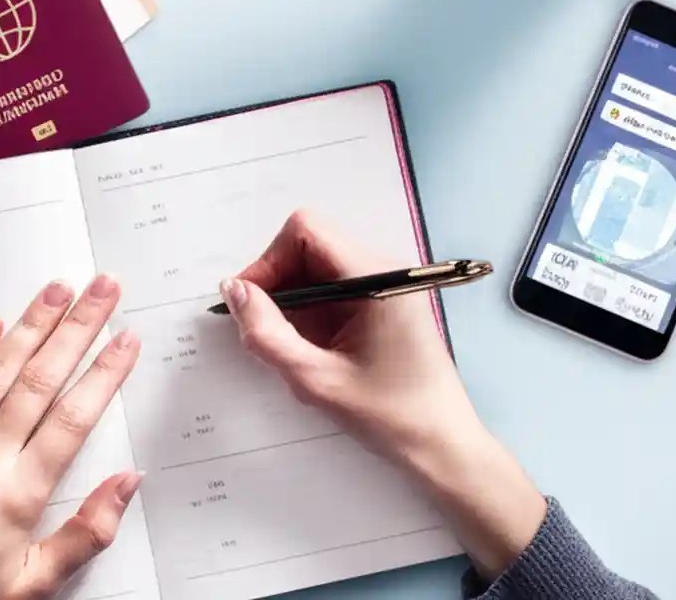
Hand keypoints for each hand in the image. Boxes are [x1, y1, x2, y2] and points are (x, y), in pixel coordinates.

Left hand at [0, 276, 140, 599]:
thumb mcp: (34, 582)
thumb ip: (86, 532)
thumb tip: (125, 485)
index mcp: (17, 494)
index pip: (74, 417)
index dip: (105, 373)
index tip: (126, 341)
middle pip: (41, 379)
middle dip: (79, 328)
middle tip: (103, 291)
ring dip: (32, 325)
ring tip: (57, 290)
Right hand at [219, 211, 546, 576]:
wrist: (442, 445)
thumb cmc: (390, 416)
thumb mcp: (316, 380)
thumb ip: (268, 334)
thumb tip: (232, 291)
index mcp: (375, 277)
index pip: (306, 230)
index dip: (268, 260)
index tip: (250, 304)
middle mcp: (381, 271)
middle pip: (308, 247)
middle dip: (275, 283)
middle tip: (261, 331)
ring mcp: (382, 288)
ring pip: (315, 271)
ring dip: (290, 303)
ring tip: (288, 348)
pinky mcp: (380, 308)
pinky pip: (330, 294)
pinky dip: (308, 315)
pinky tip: (309, 352)